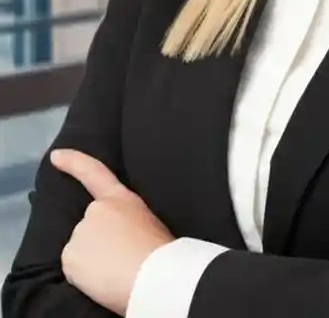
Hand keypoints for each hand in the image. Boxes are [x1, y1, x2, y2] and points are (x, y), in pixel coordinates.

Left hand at [50, 149, 174, 315]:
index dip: (74, 163)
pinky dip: (86, 277)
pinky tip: (105, 281)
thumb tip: (116, 240)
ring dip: (93, 261)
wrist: (155, 274)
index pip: (95, 174)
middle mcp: (95, 211)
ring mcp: (80, 233)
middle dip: (98, 242)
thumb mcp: (151, 225)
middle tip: (121, 259)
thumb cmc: (162, 252)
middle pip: (89, 227)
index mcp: (122, 200)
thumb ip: (128, 224)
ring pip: (81, 251)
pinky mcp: (70, 257)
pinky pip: (76, 269)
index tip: (57, 157)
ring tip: (117, 272)